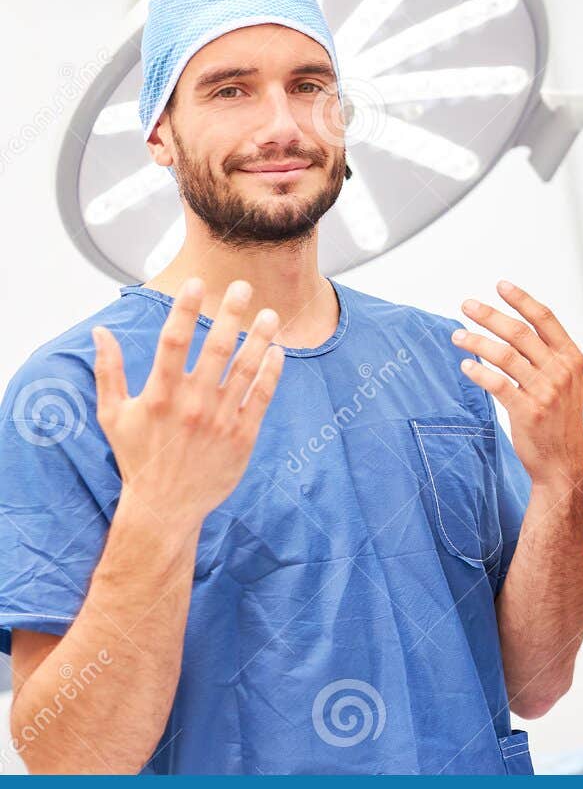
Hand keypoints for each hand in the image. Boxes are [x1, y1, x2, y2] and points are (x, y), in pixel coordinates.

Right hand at [92, 278, 284, 530]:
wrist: (166, 506)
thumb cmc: (138, 456)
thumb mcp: (113, 415)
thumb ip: (108, 371)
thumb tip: (101, 332)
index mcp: (159, 395)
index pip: (173, 341)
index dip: (185, 309)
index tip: (196, 282)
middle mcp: (192, 404)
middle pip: (216, 348)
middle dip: (231, 313)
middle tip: (243, 285)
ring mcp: (220, 420)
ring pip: (246, 369)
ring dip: (260, 338)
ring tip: (269, 314)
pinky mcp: (243, 436)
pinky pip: (261, 396)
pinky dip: (271, 372)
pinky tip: (277, 351)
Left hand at [454, 282, 582, 491]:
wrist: (563, 461)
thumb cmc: (561, 419)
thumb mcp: (570, 382)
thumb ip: (552, 355)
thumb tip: (522, 326)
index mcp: (572, 358)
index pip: (545, 319)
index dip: (522, 299)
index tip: (501, 286)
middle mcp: (560, 371)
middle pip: (520, 332)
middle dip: (490, 315)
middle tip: (467, 305)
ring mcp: (545, 391)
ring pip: (505, 356)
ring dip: (477, 342)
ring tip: (457, 336)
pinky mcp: (527, 410)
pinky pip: (497, 384)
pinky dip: (479, 372)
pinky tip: (466, 366)